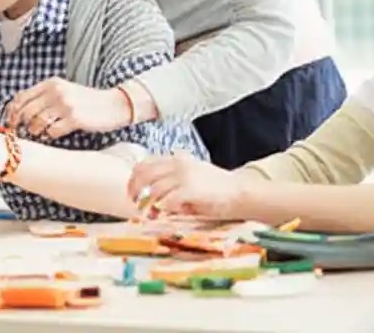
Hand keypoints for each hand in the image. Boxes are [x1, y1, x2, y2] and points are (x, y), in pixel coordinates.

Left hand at [7, 77, 131, 136]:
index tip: (10, 122)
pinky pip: (52, 132)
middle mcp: (56, 91)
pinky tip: (55, 133)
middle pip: (26, 111)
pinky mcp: (74, 119)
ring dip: (36, 131)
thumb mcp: (63, 91)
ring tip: (41, 132)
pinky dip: (50, 135)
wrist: (113, 104)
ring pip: (36, 122)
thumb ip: (43, 96)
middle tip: (23, 131)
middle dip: (21, 124)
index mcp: (50, 83)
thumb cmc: (86, 101)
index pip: (21, 97)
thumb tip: (17, 110)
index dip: (11, 112)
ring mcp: (65, 105)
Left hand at [127, 152, 245, 218]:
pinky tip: (164, 214)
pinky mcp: (190, 190)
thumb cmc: (218, 189)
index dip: (134, 179)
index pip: (145, 164)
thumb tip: (151, 194)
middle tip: (136, 205)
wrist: (241, 193)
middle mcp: (178, 164)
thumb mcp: (193, 174)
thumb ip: (173, 178)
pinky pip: (166, 201)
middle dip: (136, 191)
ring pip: (153, 189)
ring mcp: (183, 176)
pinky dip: (161, 209)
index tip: (132, 192)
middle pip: (144, 175)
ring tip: (151, 214)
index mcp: (177, 159)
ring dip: (148, 204)